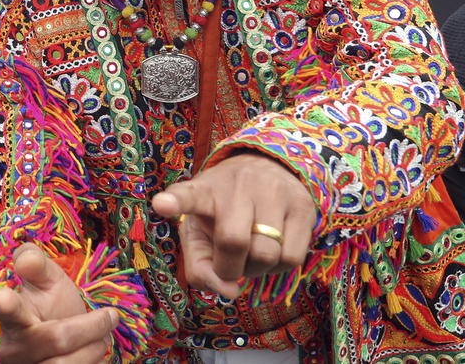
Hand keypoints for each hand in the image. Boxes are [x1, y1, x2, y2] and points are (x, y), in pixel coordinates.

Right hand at [0, 244, 118, 363]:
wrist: (65, 339)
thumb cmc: (52, 305)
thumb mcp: (47, 280)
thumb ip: (36, 263)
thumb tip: (26, 257)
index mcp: (11, 315)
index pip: (6, 309)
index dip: (5, 304)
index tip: (5, 298)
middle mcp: (14, 347)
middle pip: (57, 338)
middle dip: (91, 327)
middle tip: (108, 317)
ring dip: (94, 349)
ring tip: (100, 338)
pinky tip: (92, 355)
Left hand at [151, 152, 315, 299]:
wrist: (267, 174)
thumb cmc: (223, 211)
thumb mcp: (200, 232)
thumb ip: (199, 266)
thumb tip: (229, 290)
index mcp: (205, 190)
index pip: (188, 194)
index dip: (176, 202)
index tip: (161, 205)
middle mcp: (239, 185)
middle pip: (233, 242)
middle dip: (229, 268)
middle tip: (229, 264)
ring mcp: (274, 192)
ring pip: (266, 254)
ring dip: (255, 270)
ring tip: (250, 255)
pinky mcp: (303, 206)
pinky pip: (291, 258)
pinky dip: (278, 268)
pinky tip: (272, 251)